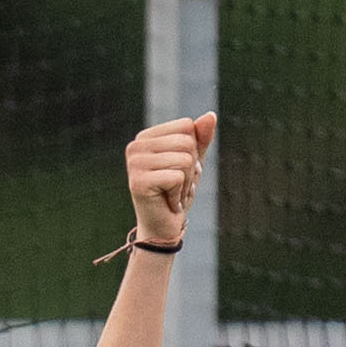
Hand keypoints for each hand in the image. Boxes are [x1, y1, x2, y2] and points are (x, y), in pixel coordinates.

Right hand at [126, 113, 214, 245]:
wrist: (162, 230)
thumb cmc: (176, 195)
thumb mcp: (192, 164)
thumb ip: (200, 139)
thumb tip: (210, 115)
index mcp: (146, 137)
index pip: (186, 126)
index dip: (193, 150)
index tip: (180, 172)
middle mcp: (136, 146)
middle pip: (186, 142)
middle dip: (191, 169)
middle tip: (177, 187)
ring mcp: (135, 163)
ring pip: (184, 159)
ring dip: (186, 183)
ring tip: (172, 195)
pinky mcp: (138, 181)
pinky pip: (177, 177)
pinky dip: (179, 194)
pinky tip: (168, 202)